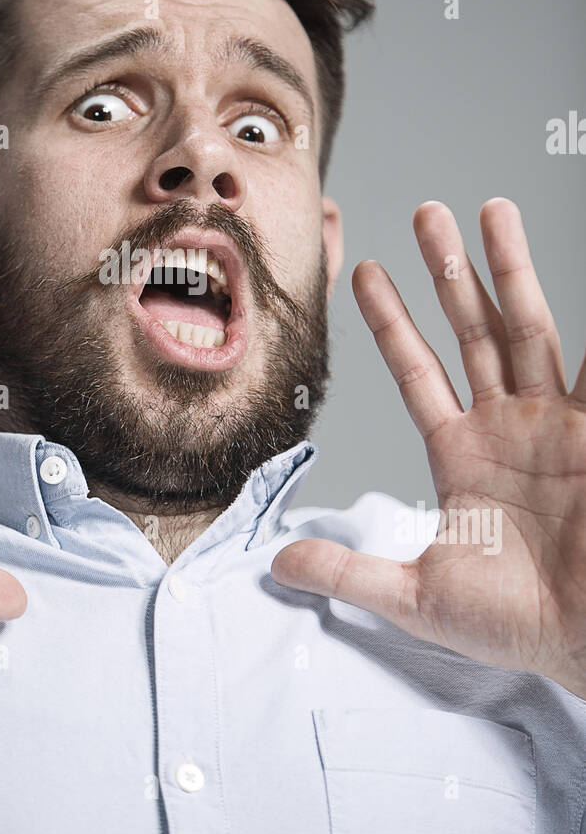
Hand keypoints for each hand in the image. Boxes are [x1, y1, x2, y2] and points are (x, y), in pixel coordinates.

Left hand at [272, 198, 585, 698]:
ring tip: (489, 210)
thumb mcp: (417, 597)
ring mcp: (554, 422)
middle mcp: (506, 425)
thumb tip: (277, 564)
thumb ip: (348, 572)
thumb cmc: (513, 623)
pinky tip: (574, 281)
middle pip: (470, 330)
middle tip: (426, 212)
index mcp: (461, 453)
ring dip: (507, 269)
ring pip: (525, 327)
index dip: (392, 321)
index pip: (417, 371)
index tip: (367, 271)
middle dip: (448, 272)